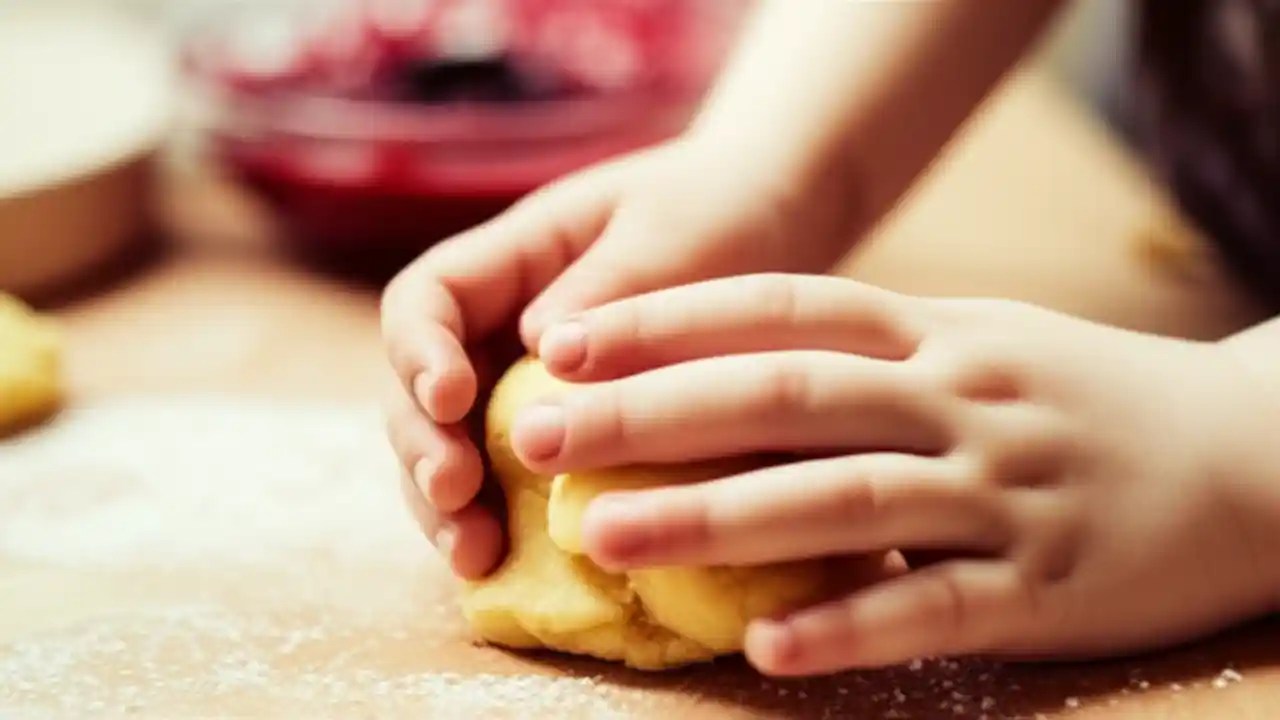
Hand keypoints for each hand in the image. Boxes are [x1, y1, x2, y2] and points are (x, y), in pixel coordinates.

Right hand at [381, 140, 859, 579]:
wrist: (774, 222)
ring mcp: (526, 381)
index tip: (449, 398)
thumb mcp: (671, 235)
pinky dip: (501, 520)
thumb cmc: (721, 210)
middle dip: (424, 445)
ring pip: (455, 446)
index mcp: (516, 257)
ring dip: (450, 503)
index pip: (427, 300)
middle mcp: (502, 324)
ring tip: (474, 555)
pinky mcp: (565, 431)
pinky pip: (512, 477)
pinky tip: (508, 565)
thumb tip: (537, 348)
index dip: (419, 352)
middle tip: (454, 496)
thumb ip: (607, 287)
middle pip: (421, 389)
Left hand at [510, 273, 1279, 674]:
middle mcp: (961, 397)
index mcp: (937, 333)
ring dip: (714, 515)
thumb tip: (726, 375)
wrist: (1253, 451)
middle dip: (653, 412)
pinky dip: (843, 623)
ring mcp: (1003, 490)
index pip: (782, 309)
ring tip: (606, 534)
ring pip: (841, 498)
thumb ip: (871, 356)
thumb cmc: (1082, 400)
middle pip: (786, 395)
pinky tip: (761, 643)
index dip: (666, 319)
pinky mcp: (1045, 586)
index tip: (564, 340)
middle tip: (540, 433)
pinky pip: (931, 606)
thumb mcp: (980, 346)